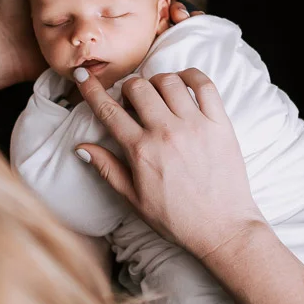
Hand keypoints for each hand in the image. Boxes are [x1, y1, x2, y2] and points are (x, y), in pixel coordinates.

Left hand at [0, 0, 188, 73]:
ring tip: (175, 3)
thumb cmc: (12, 0)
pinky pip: (130, 43)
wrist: (5, 42)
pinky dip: (150, 34)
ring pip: (143, 18)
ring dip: (164, 10)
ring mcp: (98, 28)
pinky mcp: (96, 49)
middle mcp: (96, 5)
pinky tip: (162, 26)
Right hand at [74, 68, 264, 258]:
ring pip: (169, 81)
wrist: (222, 228)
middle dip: (129, 88)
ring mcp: (195, 125)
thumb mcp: (134, 200)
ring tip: (159, 96)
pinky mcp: (220, 124)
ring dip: (157, 82)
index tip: (83, 75)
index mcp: (141, 151)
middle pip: (138, 87)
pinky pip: (204, 85)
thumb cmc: (177, 219)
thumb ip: (107, 169)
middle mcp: (166, 133)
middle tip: (133, 101)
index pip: (109, 110)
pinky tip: (183, 83)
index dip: (92, 89)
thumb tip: (81, 147)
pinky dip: (191, 76)